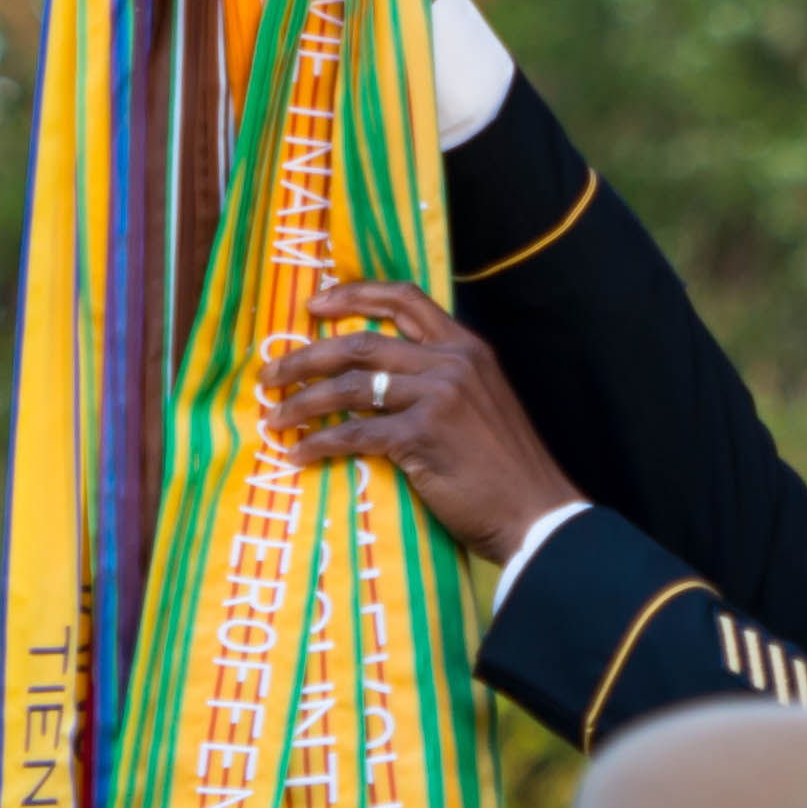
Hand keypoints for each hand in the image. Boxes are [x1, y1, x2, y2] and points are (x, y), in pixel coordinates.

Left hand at [258, 280, 584, 566]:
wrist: (536, 512)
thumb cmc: (507, 465)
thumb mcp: (481, 401)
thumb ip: (441, 379)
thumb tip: (379, 378)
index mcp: (467, 347)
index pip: (405, 299)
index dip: (353, 295)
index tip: (313, 306)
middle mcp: (452, 363)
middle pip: (361, 343)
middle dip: (305, 357)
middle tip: (271, 374)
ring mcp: (437, 398)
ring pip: (349, 386)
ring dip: (302, 402)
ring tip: (275, 417)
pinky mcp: (422, 437)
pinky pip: (354, 434)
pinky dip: (319, 444)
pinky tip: (300, 455)